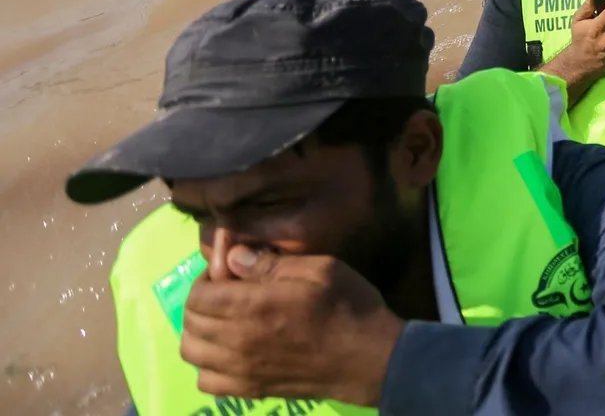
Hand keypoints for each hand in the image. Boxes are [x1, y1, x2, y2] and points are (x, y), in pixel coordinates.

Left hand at [182, 237, 402, 405]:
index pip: (198, 294)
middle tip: (228, 293)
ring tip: (225, 322)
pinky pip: (206, 382)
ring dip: (200, 332)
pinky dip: (208, 365)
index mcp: (253, 305)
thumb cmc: (349, 306)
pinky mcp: (250, 390)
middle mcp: (237, 340)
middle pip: (190, 322)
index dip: (207, 279)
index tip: (229, 273)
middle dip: (202, 302)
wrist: (371, 358)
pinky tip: (230, 353)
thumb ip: (270, 262)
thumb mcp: (319, 268)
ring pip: (191, 351)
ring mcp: (241, 369)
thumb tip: (231, 256)